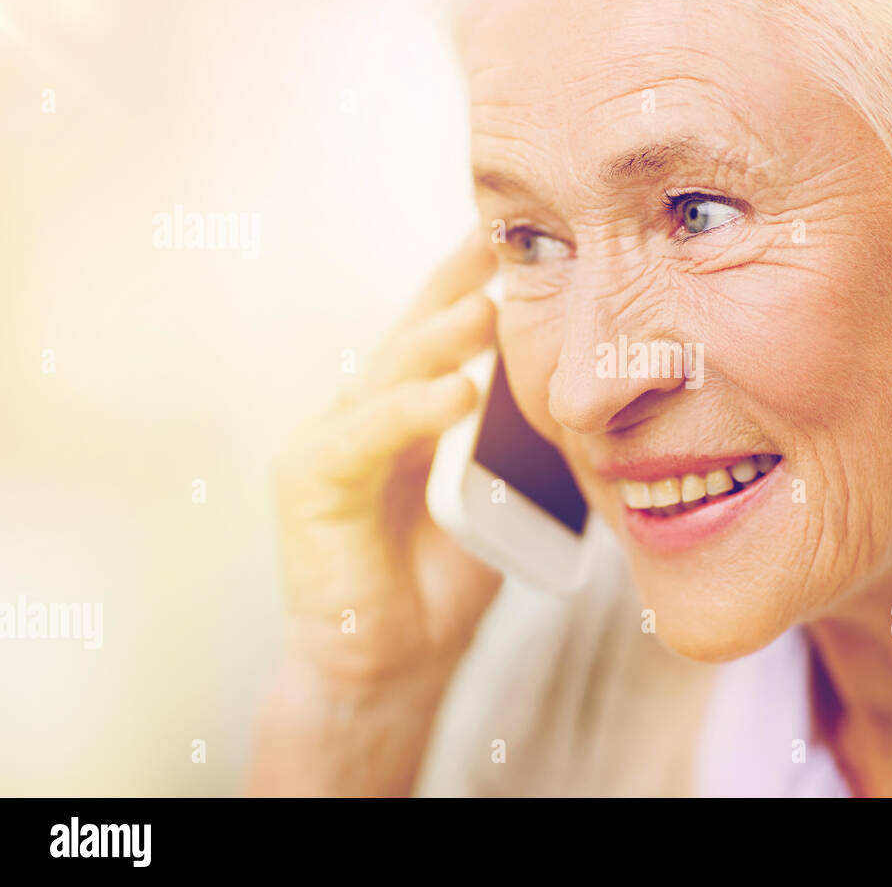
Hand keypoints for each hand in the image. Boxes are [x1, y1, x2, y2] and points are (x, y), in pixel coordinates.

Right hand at [270, 232, 503, 687]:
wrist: (391, 659)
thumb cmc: (443, 576)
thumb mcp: (497, 493)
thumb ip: (519, 442)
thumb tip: (580, 393)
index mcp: (407, 409)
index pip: (445, 333)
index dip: (478, 283)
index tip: (526, 237)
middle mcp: (364, 411)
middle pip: (413, 332)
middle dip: (457, 283)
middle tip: (502, 235)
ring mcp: (331, 440)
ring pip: (389, 374)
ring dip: (439, 338)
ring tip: (488, 306)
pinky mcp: (309, 481)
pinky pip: (365, 437)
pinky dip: (410, 412)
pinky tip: (455, 392)